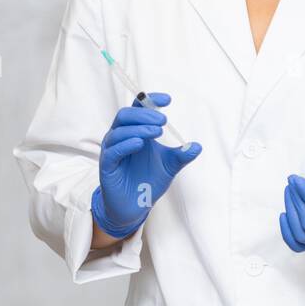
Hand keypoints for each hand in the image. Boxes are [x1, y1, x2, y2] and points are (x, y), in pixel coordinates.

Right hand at [91, 92, 201, 238]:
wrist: (136, 205)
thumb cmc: (149, 180)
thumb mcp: (170, 165)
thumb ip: (182, 155)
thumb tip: (197, 146)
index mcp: (135, 132)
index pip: (138, 108)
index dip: (150, 100)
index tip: (168, 99)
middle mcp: (121, 138)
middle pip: (125, 115)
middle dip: (144, 114)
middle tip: (163, 120)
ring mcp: (112, 151)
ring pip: (118, 131)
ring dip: (138, 128)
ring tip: (156, 131)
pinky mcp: (107, 166)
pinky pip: (113, 151)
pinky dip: (126, 144)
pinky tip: (140, 144)